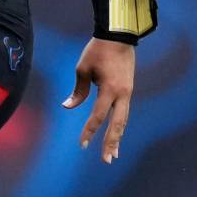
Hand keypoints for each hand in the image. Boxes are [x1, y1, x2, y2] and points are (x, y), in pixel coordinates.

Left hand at [63, 38, 134, 163]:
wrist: (119, 35)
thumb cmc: (98, 51)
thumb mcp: (83, 69)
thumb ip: (78, 91)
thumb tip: (68, 107)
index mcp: (110, 90)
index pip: (98, 116)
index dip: (89, 131)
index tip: (83, 145)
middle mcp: (122, 94)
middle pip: (117, 124)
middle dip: (111, 143)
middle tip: (107, 160)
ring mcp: (128, 92)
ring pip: (123, 120)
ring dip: (118, 137)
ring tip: (113, 154)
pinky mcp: (128, 89)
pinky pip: (124, 112)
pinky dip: (119, 125)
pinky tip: (116, 134)